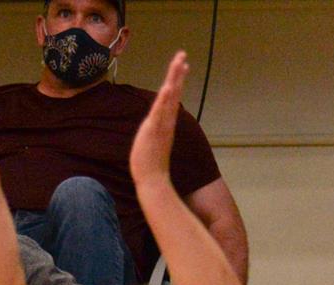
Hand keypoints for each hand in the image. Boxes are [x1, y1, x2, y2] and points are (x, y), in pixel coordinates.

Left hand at [130, 51, 189, 186]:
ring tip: (179, 62)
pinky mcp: (155, 130)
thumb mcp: (151, 143)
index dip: (177, 81)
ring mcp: (161, 125)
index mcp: (165, 123)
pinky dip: (165, 98)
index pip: (172, 98)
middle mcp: (166, 121)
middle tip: (183, 55)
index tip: (182, 66)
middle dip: (178, 73)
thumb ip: (154, 132)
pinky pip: (161, 111)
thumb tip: (153, 128)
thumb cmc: (150, 166)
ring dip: (174, 79)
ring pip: (169, 97)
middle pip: (173, 92)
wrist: (152, 181)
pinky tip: (169, 85)